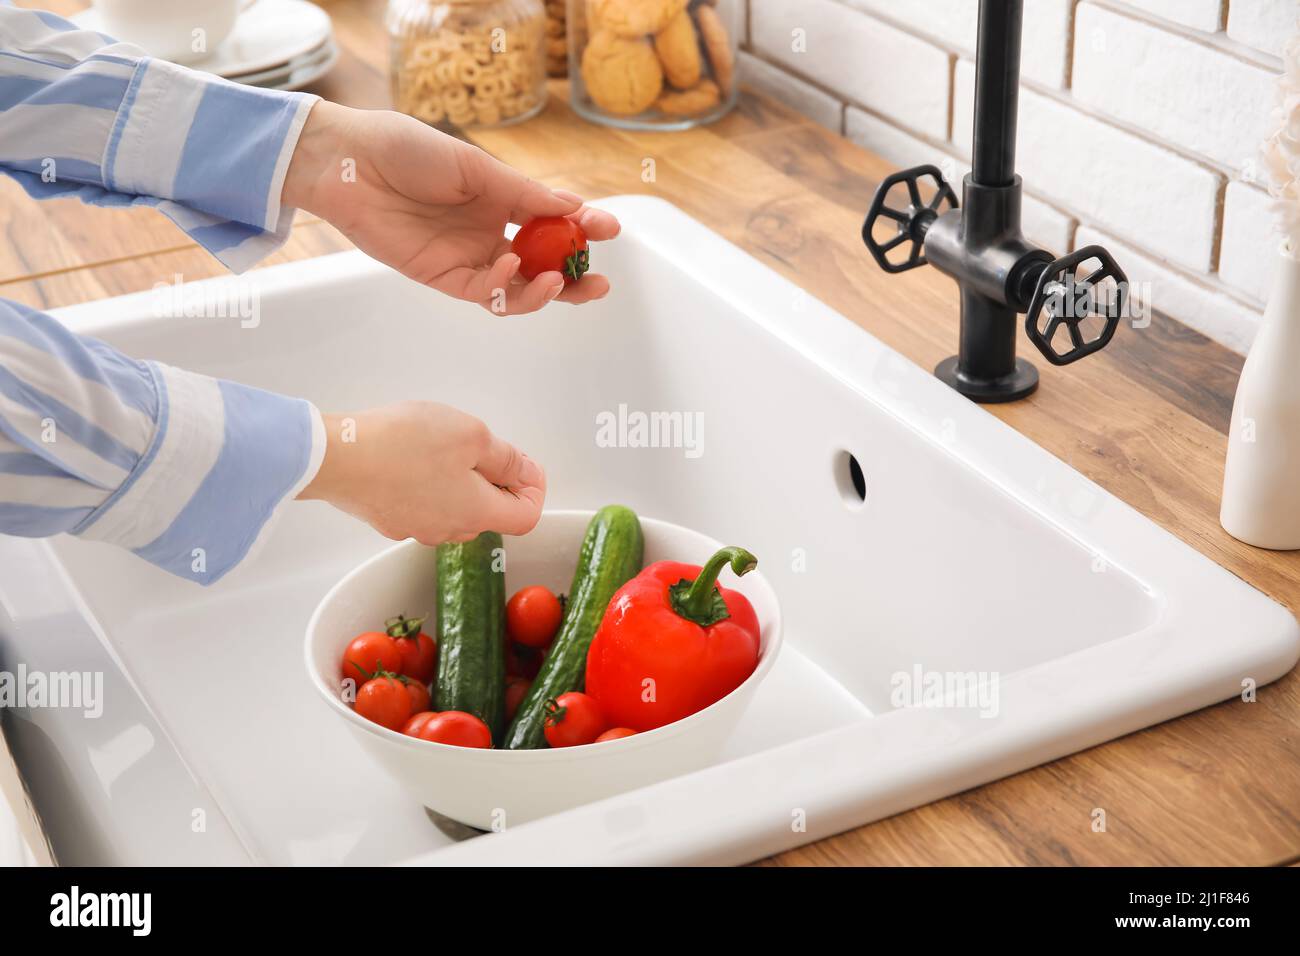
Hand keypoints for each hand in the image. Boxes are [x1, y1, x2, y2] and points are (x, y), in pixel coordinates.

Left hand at [283, 101, 619, 314]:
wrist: (350, 164)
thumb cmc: (406, 150)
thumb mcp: (472, 165)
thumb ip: (520, 192)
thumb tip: (571, 206)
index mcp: (503, 199)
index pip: (554, 220)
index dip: (583, 228)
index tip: (610, 230)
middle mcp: (491, 232)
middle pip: (544, 265)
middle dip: (575, 277)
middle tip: (600, 283)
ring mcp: (469, 258)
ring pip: (519, 288)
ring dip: (546, 292)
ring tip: (562, 282)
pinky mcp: (444, 278)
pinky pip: (485, 293)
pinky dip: (504, 286)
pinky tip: (512, 265)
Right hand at [298, 401, 545, 542]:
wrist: (336, 457)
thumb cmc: (402, 444)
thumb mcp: (472, 436)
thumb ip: (506, 458)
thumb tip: (526, 472)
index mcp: (476, 514)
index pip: (526, 517)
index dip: (533, 490)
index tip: (526, 466)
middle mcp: (448, 530)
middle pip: (490, 514)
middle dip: (496, 483)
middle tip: (484, 447)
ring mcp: (415, 528)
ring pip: (455, 510)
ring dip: (461, 483)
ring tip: (444, 446)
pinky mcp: (388, 519)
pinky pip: (423, 505)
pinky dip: (430, 485)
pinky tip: (413, 457)